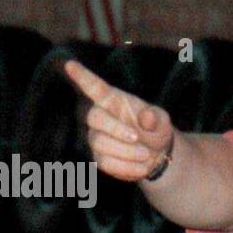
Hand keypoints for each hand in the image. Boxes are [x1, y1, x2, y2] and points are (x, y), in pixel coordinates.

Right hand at [62, 59, 174, 181]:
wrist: (157, 156)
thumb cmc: (155, 130)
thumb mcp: (162, 121)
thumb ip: (155, 117)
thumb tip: (146, 117)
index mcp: (113, 100)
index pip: (94, 87)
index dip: (82, 76)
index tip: (70, 64)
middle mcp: (100, 117)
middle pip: (94, 117)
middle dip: (115, 129)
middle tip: (137, 137)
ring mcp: (96, 138)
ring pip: (100, 143)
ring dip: (126, 151)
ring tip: (146, 154)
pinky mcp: (100, 159)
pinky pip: (107, 164)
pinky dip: (127, 167)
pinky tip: (143, 168)